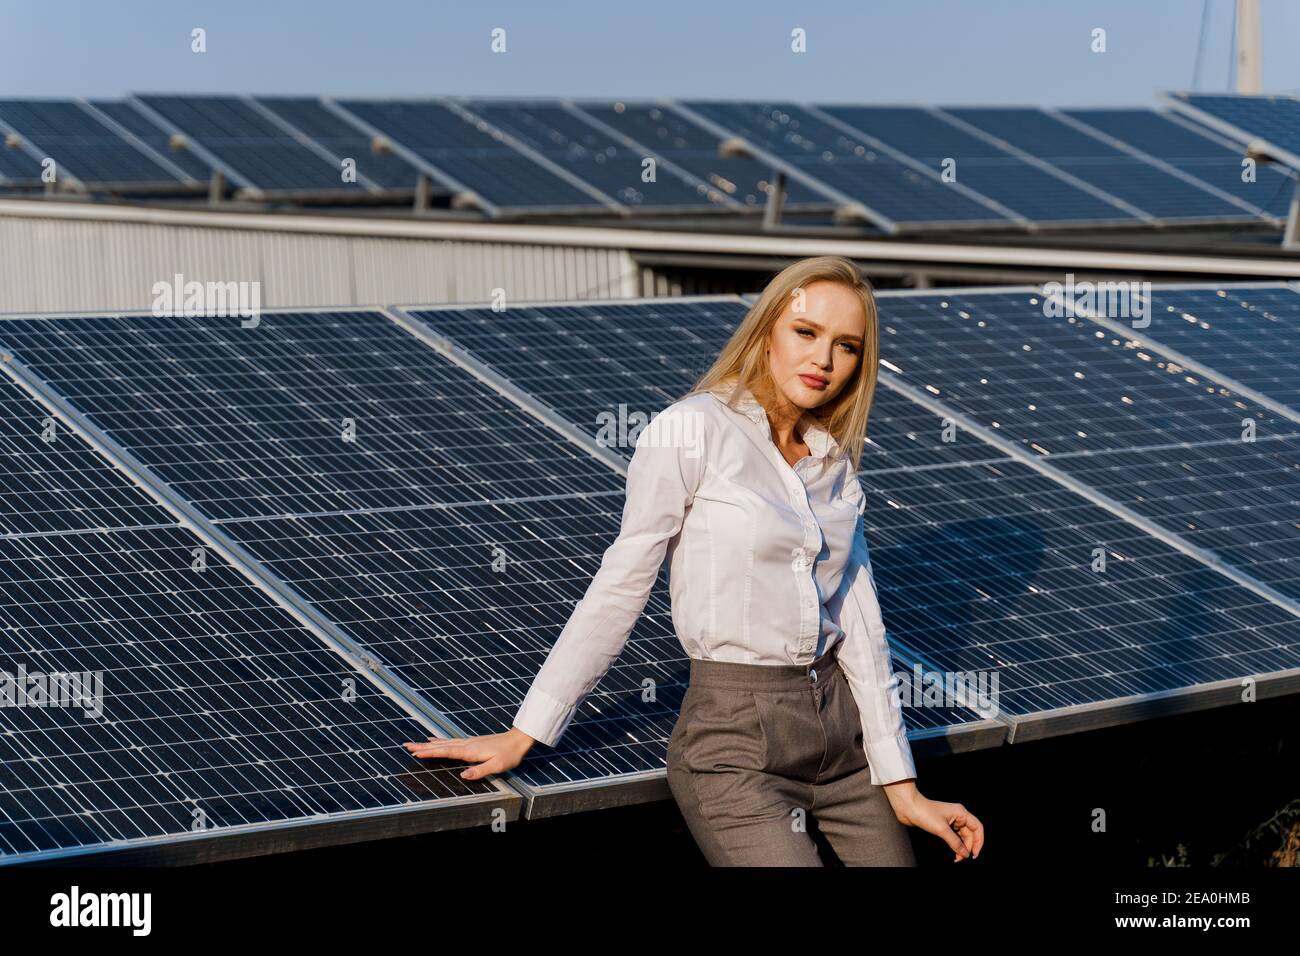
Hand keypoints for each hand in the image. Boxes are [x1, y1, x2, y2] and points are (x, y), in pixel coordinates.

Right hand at [403, 727, 536, 779]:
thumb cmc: (509, 754)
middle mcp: (466, 745)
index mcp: (470, 751)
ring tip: (415, 744)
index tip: (416, 752)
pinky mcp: (471, 743)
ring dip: (429, 744)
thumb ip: (480, 771)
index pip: (446, 752)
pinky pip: (450, 742)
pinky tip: (435, 741)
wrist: (518, 740)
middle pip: (441, 746)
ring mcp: (468, 742)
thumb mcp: (497, 766)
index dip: (430, 752)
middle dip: (423, 746)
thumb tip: (463, 775)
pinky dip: (440, 741)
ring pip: (444, 743)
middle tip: (407, 746)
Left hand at [884, 782, 983, 861]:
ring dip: (961, 847)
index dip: (979, 841)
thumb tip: (965, 854)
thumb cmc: (924, 812)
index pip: (977, 828)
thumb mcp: (941, 830)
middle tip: (963, 858)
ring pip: (962, 836)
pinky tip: (954, 852)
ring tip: (957, 858)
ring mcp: (951, 820)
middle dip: (968, 847)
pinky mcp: (943, 824)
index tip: (974, 853)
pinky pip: (954, 836)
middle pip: (970, 833)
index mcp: (961, 813)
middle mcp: (958, 816)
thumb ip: (955, 843)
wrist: (908, 807)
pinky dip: (955, 844)